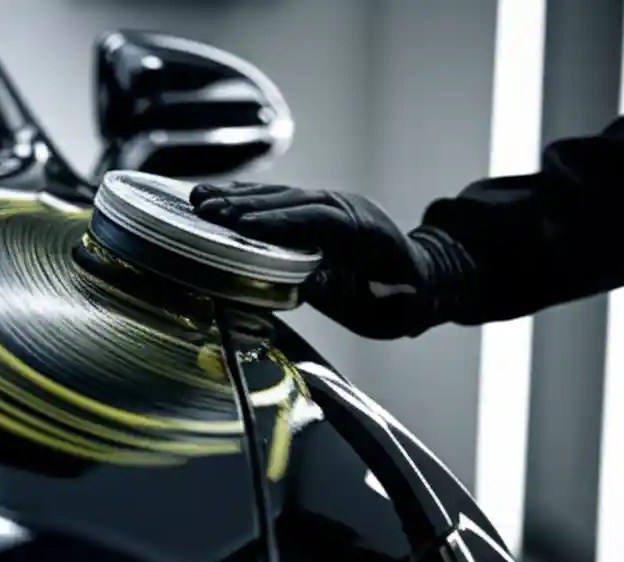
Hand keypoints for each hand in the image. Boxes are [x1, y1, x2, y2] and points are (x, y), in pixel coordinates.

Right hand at [190, 182, 475, 338]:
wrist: (423, 280)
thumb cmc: (401, 299)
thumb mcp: (374, 302)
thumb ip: (338, 289)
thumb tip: (300, 283)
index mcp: (364, 228)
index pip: (315, 218)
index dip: (277, 221)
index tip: (241, 223)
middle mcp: (345, 207)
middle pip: (291, 200)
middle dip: (246, 205)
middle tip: (206, 209)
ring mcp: (332, 204)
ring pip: (281, 196)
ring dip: (238, 198)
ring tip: (200, 200)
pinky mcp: (317, 210)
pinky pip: (280, 201)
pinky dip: (248, 200)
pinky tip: (219, 199)